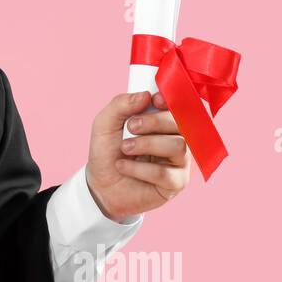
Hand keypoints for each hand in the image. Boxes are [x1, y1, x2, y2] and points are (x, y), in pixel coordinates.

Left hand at [85, 89, 191, 220]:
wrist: (100, 185)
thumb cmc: (107, 153)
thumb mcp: (104, 124)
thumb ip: (120, 105)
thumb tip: (145, 95)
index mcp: (162, 122)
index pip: (179, 106)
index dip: (171, 101)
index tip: (154, 100)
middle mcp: (175, 139)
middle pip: (181, 123)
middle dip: (154, 122)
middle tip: (131, 127)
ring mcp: (179, 162)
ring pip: (178, 146)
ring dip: (147, 145)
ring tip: (125, 149)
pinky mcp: (176, 183)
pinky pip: (167, 173)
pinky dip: (140, 169)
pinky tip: (123, 167)